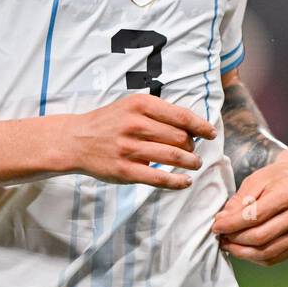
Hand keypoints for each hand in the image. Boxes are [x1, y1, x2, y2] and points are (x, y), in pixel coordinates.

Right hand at [66, 94, 215, 189]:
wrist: (76, 140)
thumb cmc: (109, 122)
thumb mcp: (131, 105)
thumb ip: (158, 112)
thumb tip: (192, 125)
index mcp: (140, 105)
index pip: (181, 116)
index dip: (201, 126)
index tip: (211, 133)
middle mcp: (135, 125)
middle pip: (180, 137)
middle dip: (193, 146)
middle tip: (194, 150)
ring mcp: (129, 149)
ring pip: (173, 156)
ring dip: (190, 162)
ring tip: (195, 164)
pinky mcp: (125, 171)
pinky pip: (159, 178)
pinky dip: (177, 181)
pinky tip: (185, 181)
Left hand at [211, 149, 287, 264]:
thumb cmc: (275, 179)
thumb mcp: (255, 180)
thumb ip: (239, 201)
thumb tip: (222, 221)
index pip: (255, 216)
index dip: (231, 224)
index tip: (216, 226)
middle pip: (259, 237)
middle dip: (234, 239)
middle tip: (220, 235)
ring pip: (265, 252)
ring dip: (241, 252)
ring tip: (227, 243)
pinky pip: (272, 259)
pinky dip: (253, 257)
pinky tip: (242, 249)